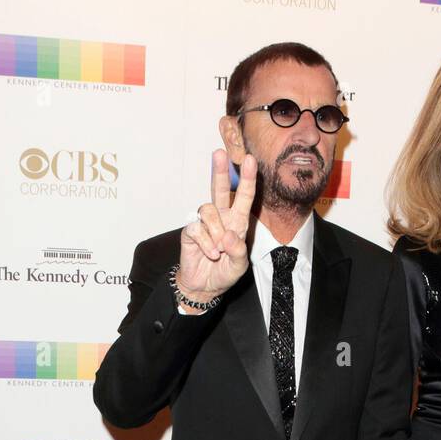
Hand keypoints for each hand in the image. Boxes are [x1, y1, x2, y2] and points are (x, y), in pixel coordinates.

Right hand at [177, 149, 256, 299]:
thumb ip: (238, 251)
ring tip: (218, 251)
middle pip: (220, 188)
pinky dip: (206, 244)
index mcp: (237, 222)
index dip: (247, 179)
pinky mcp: (190, 230)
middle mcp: (221, 217)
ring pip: (208, 210)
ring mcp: (205, 223)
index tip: (249, 160)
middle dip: (220, 171)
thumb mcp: (239, 266)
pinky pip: (197, 229)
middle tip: (220, 153)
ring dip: (215, 231)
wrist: (205, 286)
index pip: (244, 197)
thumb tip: (227, 235)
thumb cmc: (224, 272)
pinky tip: (210, 254)